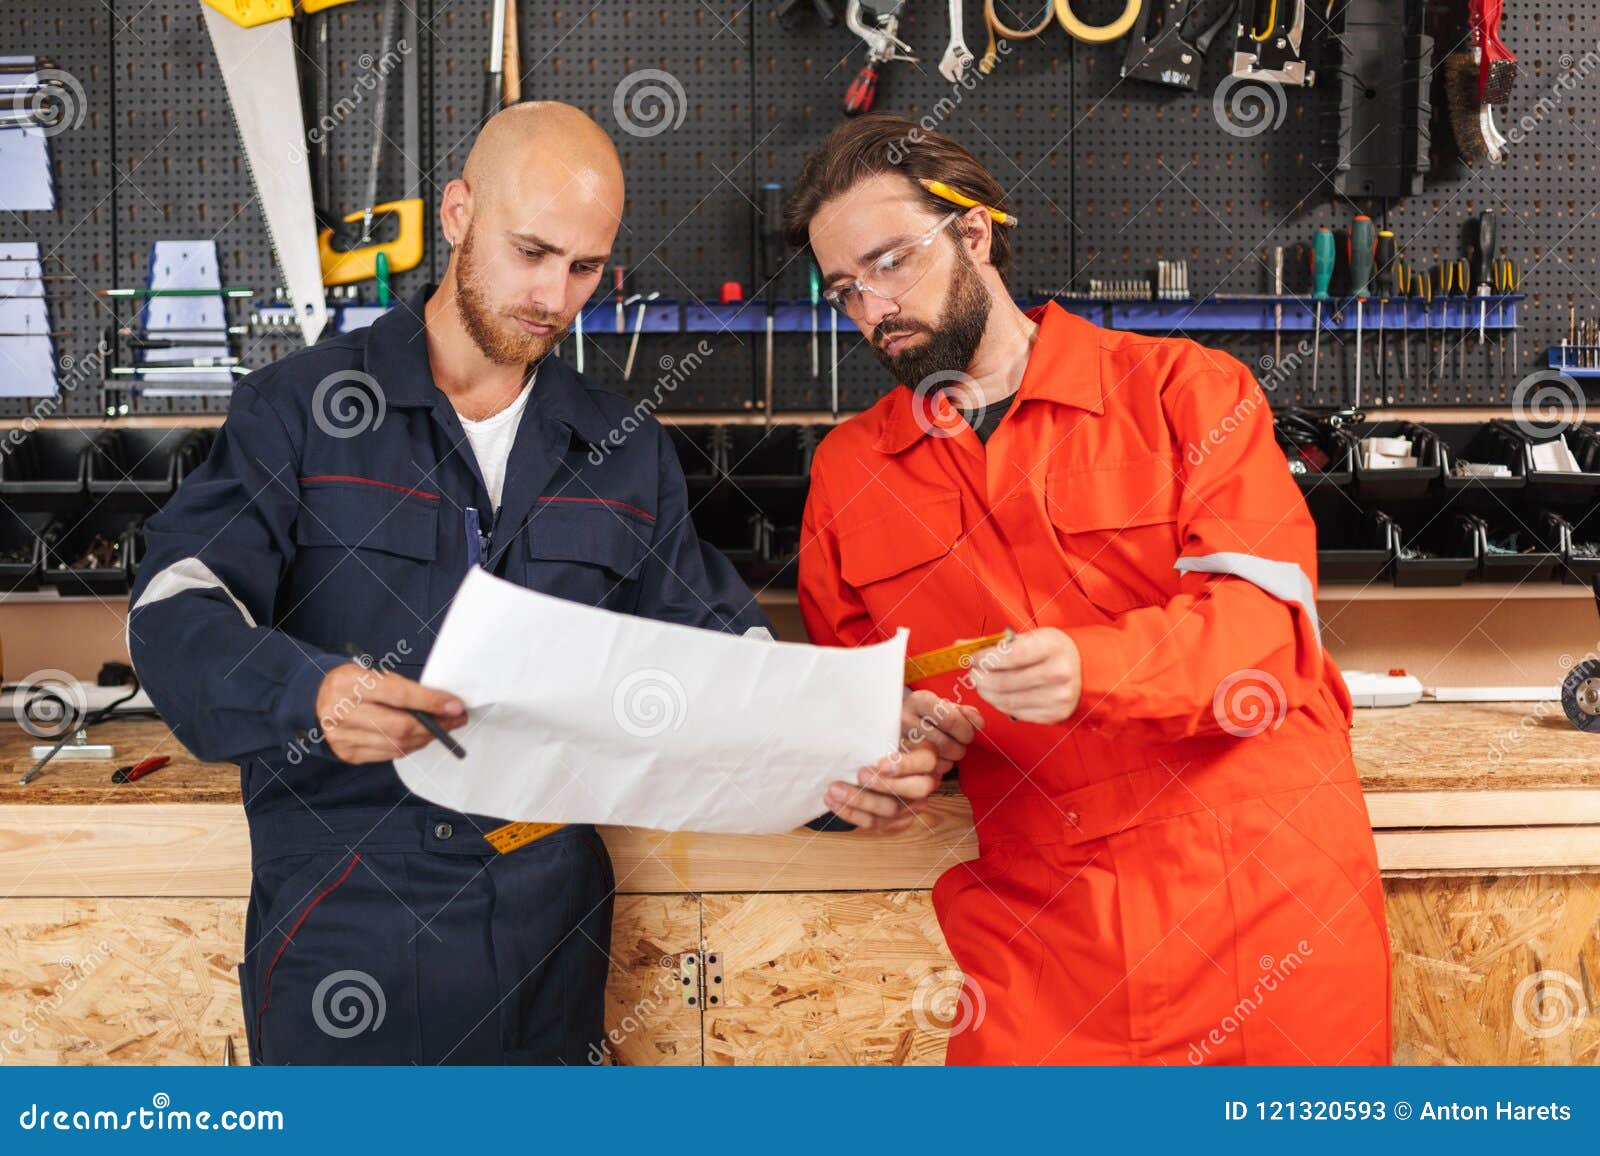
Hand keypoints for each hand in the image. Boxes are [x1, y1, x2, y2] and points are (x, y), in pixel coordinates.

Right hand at [315, 662, 466, 763]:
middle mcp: (341, 712)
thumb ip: (403, 688)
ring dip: (426, 738)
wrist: (316, 700)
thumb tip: (442, 704)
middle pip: (399, 726)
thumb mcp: (372, 674)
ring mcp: (342, 737)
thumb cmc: (353, 684)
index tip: (456, 705)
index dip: (431, 702)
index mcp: (349, 683)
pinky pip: (388, 755)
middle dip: (435, 725)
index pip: (398, 695)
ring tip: (442, 728)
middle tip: (456, 719)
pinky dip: (410, 746)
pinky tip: (420, 737)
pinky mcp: (347, 754)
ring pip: (397, 744)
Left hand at [822, 690, 984, 832]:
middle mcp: (928, 776)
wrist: (878, 741)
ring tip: (834, 789)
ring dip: (862, 801)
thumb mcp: (906, 709)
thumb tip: (970, 718)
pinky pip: (880, 824)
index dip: (906, 764)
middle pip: (917, 789)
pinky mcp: (900, 816)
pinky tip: (833, 802)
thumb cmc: (892, 723)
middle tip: (859, 774)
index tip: (880, 762)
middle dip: (886, 785)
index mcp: (932, 749)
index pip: (928, 759)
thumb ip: (932, 708)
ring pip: (895, 809)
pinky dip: (854, 814)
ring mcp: (915, 799)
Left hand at [968, 627, 1082, 723]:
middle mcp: (1059, 673)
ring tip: (982, 682)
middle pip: (1004, 681)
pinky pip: (1016, 712)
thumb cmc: (1053, 650)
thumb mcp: (1031, 638)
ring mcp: (1058, 698)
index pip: (1010, 655)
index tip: (971, 658)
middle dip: (980, 677)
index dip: (984, 658)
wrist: (1087, 670)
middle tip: (973, 672)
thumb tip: (960, 646)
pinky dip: (1001, 703)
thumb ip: (996, 643)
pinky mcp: (1054, 715)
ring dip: (986, 692)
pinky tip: (999, 694)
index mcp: (1053, 647)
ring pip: (1006, 700)